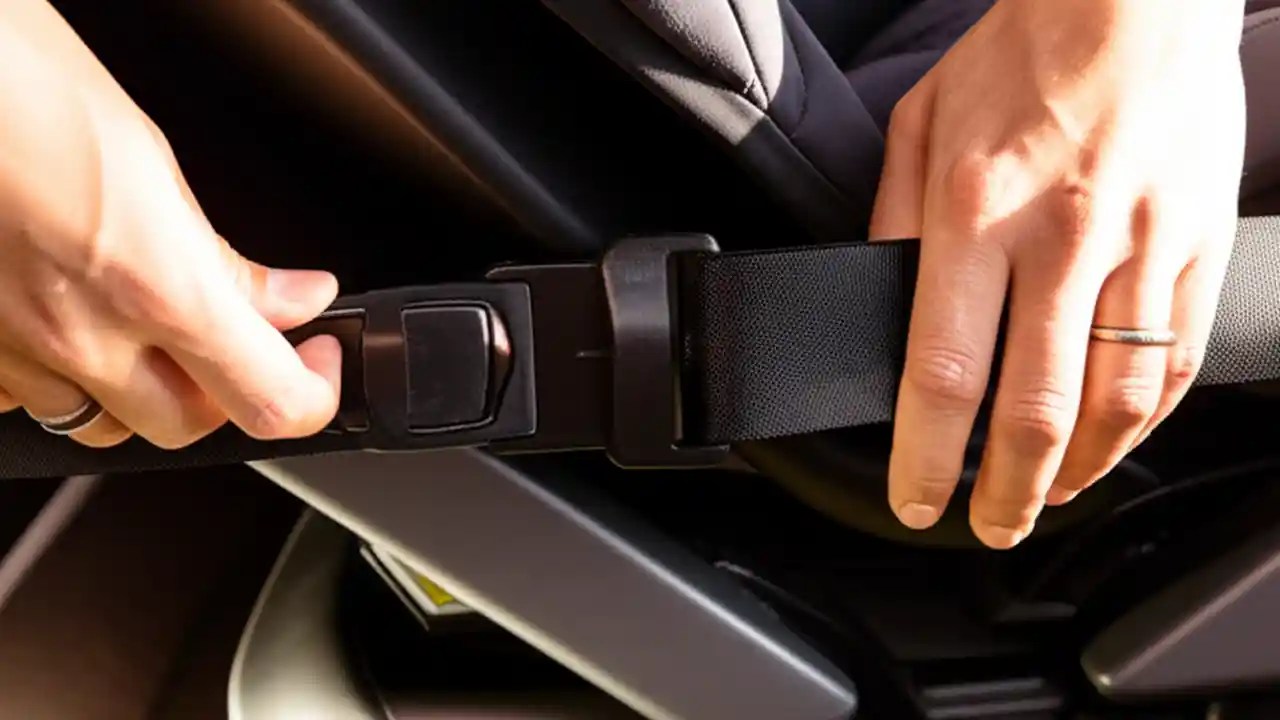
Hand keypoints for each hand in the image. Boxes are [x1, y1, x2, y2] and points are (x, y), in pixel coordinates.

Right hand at [0, 5, 340, 448]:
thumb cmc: (16, 83)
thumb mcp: (148, 156)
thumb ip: (222, 255)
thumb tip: (296, 299)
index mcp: (155, 285)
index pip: (271, 401)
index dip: (312, 392)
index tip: (317, 358)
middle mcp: (83, 337)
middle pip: (188, 426)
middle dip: (225, 392)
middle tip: (234, 335)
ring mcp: (16, 352)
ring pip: (103, 425)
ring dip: (141, 391)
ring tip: (141, 322)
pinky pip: (28, 401)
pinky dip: (59, 375)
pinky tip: (63, 318)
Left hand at [870, 0, 1247, 547]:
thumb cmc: (1021, 52)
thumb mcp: (917, 123)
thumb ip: (892, 222)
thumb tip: (883, 305)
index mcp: (975, 212)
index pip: (944, 372)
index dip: (927, 457)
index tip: (915, 499)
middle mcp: (1061, 238)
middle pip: (1035, 411)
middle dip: (1006, 491)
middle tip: (988, 526)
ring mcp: (1142, 245)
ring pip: (1118, 403)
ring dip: (1080, 473)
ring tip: (1048, 499)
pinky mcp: (1198, 245)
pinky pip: (1178, 362)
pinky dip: (1145, 423)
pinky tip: (1116, 445)